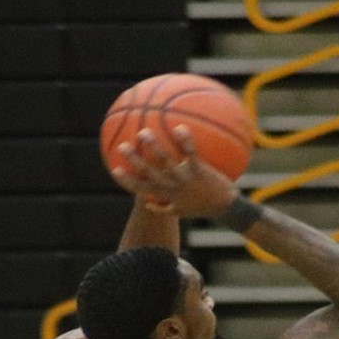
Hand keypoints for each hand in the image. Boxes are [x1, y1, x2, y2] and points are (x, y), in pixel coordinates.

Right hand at [109, 126, 240, 217]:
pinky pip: (190, 152)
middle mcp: (172, 187)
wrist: (224, 207)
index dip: (126, 180)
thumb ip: (162, 208)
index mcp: (165, 195)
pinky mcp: (199, 170)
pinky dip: (184, 140)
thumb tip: (146, 203)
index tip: (114, 169)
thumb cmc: (201, 207)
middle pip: (148, 172)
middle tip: (122, 147)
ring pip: (165, 161)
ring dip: (153, 147)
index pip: (141, 189)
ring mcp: (185, 178)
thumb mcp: (180, 211)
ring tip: (143, 133)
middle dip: (134, 160)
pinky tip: (179, 127)